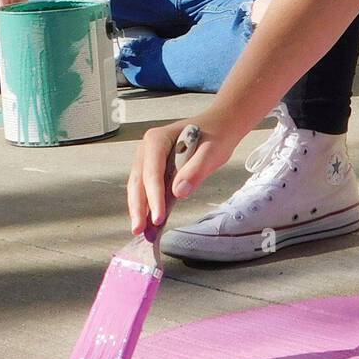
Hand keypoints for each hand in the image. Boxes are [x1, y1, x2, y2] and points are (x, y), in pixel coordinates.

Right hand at [127, 108, 241, 235]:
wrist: (220, 127)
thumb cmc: (215, 136)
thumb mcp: (212, 151)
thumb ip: (196, 169)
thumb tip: (179, 192)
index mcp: (157, 139)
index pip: (152, 172)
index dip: (154, 196)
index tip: (158, 218)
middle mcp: (147, 148)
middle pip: (138, 181)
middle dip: (138, 207)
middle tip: (140, 230)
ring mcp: (147, 159)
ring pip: (138, 187)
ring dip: (139, 209)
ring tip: (142, 231)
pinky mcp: (153, 169)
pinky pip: (146, 189)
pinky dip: (147, 205)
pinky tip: (150, 222)